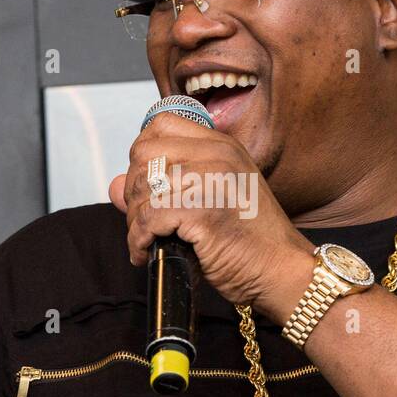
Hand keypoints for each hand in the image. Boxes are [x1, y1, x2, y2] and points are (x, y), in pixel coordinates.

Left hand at [109, 113, 313, 312]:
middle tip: (143, 220)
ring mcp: (210, 180)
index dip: (143, 154)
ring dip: (135, 221)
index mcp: (221, 145)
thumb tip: (114, 185)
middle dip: (134, 190)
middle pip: (143, 154)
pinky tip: (146, 254)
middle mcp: (216, 155)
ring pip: (142, 189)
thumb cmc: (251, 241)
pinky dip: (138, 241)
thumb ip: (162, 187)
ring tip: (147, 240)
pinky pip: (148, 219)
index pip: (160, 125)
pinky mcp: (201, 211)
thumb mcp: (208, 201)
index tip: (147, 185)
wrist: (283, 271)